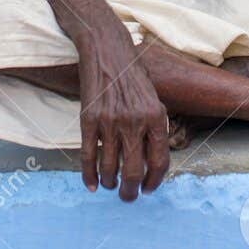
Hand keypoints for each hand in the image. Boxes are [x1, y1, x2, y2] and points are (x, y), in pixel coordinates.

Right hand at [76, 32, 169, 201]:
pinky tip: (92, 185)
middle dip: (131, 191)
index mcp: (156, 117)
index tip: (148, 189)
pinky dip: (89, 176)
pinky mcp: (88, 119)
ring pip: (109, 168)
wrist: (107, 51)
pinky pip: (89, 157)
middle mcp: (135, 121)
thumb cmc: (132, 77)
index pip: (159, 162)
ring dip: (111, 184)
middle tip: (129, 197)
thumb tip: (150, 165)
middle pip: (134, 171)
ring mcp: (110, 121)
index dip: (154, 182)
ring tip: (112, 187)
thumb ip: (154, 130)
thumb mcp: (152, 100)